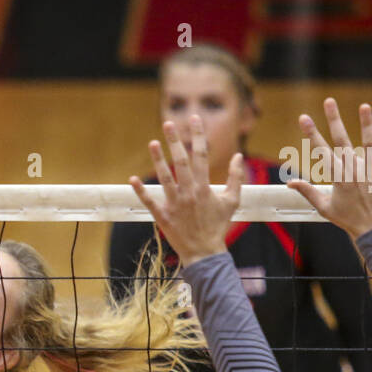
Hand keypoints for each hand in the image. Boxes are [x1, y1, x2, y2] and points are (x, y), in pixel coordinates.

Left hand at [129, 115, 243, 265]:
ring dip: (158, 160)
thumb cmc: (218, 226)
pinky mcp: (163, 217)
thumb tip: (239, 156)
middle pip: (181, 162)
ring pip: (165, 178)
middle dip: (175, 141)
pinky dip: (141, 191)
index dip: (198, 136)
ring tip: (152, 143)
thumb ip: (236, 177)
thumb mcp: (232, 201)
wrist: (205, 252)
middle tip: (168, 124)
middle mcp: (189, 193)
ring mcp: (175, 205)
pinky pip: (150, 202)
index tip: (194, 119)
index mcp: (205, 187)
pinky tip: (132, 179)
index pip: (201, 156)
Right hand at [287, 99, 371, 238]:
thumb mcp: (324, 207)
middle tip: (329, 101)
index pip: (321, 150)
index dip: (311, 133)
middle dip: (334, 119)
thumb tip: (289, 182)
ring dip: (366, 123)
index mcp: (337, 177)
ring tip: (364, 106)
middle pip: (342, 140)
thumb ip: (307, 191)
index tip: (304, 118)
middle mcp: (354, 170)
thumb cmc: (347, 219)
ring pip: (369, 142)